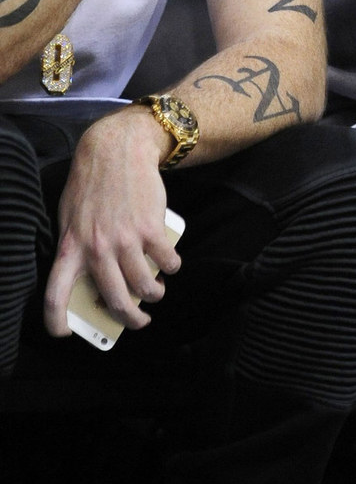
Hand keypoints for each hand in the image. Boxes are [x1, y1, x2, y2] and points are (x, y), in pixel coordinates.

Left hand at [43, 110, 181, 336]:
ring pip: (145, 287)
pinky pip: (167, 262)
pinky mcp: (151, 229)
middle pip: (115, 301)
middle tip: (139, 321)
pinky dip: (172, 268)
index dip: (56, 322)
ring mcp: (125, 240)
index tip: (65, 333)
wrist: (116, 151)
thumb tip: (91, 280)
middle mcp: (97, 249)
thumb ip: (78, 249)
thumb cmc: (91, 186)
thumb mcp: (70, 219)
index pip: (54, 295)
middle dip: (131, 320)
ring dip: (155, 294)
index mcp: (71, 248)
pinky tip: (171, 264)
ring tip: (156, 291)